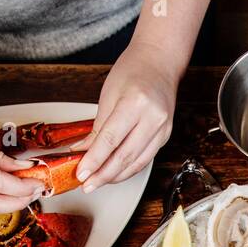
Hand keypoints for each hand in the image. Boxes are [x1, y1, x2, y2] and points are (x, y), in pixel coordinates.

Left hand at [76, 42, 177, 191]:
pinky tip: (115, 173)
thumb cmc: (133, 71)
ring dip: (116, 176)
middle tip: (87, 184)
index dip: (94, 160)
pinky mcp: (165, 136)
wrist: (160, 62)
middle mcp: (153, 118)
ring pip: (137, 163)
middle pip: (125, 156)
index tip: (81, 173)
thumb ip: (97, 127)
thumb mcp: (109, 95)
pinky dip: (129, 169)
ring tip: (98, 182)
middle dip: (103, 174)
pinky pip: (145, 159)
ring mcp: (163, 129)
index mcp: (135, 103)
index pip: (110, 140)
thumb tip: (83, 151)